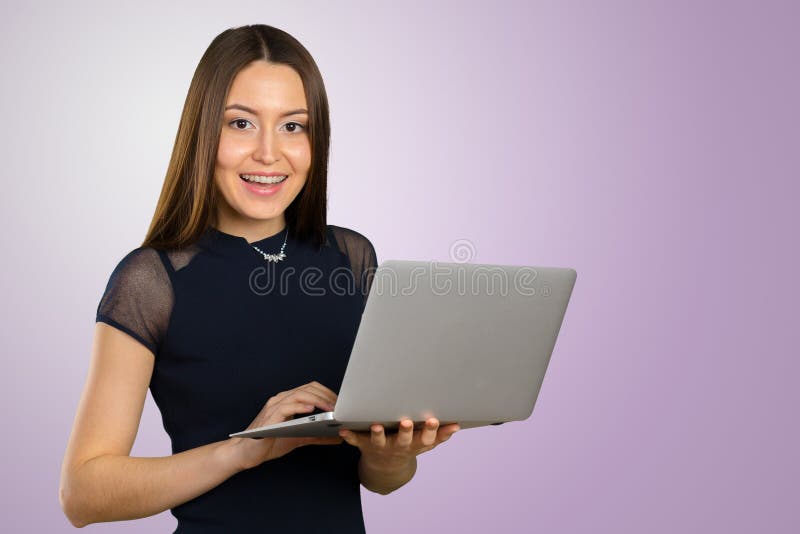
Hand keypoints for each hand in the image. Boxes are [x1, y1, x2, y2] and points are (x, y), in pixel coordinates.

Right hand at [226, 381, 342, 470]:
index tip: (342, 403)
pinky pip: (287, 407)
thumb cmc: (268, 444)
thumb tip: (337, 437)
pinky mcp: (269, 417)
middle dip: (327, 395)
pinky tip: (312, 410)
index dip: (328, 393)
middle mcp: (281, 399)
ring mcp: (274, 406)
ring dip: (318, 400)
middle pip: (308, 388)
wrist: (244, 454)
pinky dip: (300, 407)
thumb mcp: (298, 439)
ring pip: (300, 394)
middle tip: (341, 406)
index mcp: (288, 401)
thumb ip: (316, 436)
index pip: (311, 389)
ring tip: (331, 408)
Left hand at [338, 418, 458, 472]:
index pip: (425, 439)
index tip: (432, 420)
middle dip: (405, 432)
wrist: (385, 468)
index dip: (430, 431)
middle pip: (403, 440)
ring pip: (379, 441)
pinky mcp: (365, 445)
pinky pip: (356, 441)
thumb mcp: (425, 443)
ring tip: (376, 426)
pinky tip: (343, 431)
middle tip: (406, 422)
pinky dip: (349, 437)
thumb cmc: (408, 446)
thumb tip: (457, 425)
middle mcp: (398, 446)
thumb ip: (440, 435)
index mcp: (415, 444)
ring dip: (378, 434)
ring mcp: (382, 446)